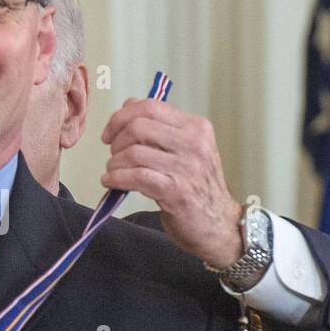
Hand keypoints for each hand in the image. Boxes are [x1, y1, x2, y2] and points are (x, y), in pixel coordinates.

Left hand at [99, 97, 243, 268]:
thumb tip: (128, 106)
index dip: (122, 117)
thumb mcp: (186, 150)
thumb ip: (160, 128)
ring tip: (114, 172)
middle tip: (113, 155)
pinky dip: (116, 178)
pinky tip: (111, 182)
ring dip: (114, 163)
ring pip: (133, 152)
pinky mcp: (175, 191)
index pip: (151, 107)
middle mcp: (194, 143)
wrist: (219, 224)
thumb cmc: (197, 187)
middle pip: (139, 126)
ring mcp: (186, 167)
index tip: (110, 133)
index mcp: (196, 127)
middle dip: (117, 141)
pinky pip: (135, 176)